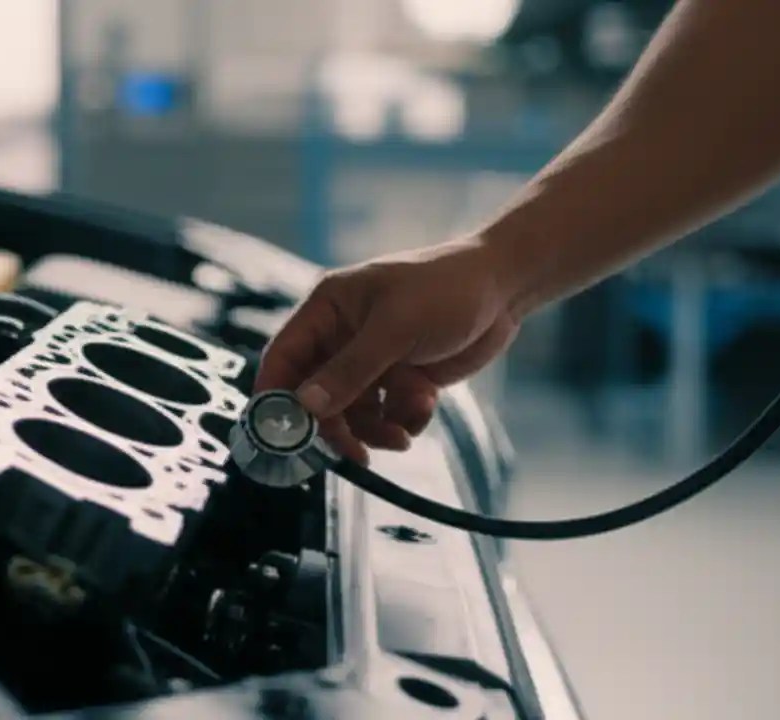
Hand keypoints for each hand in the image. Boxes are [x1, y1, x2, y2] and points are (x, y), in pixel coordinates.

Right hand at [254, 237, 521, 463]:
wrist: (504, 289)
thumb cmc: (446, 290)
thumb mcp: (395, 329)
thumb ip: (350, 370)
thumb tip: (303, 407)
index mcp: (328, 309)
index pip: (283, 358)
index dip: (275, 398)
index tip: (279, 438)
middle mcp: (342, 336)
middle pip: (316, 396)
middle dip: (338, 426)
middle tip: (357, 454)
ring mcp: (371, 360)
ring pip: (353, 413)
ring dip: (376, 429)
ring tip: (404, 435)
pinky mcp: (399, 378)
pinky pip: (385, 414)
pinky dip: (403, 419)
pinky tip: (426, 405)